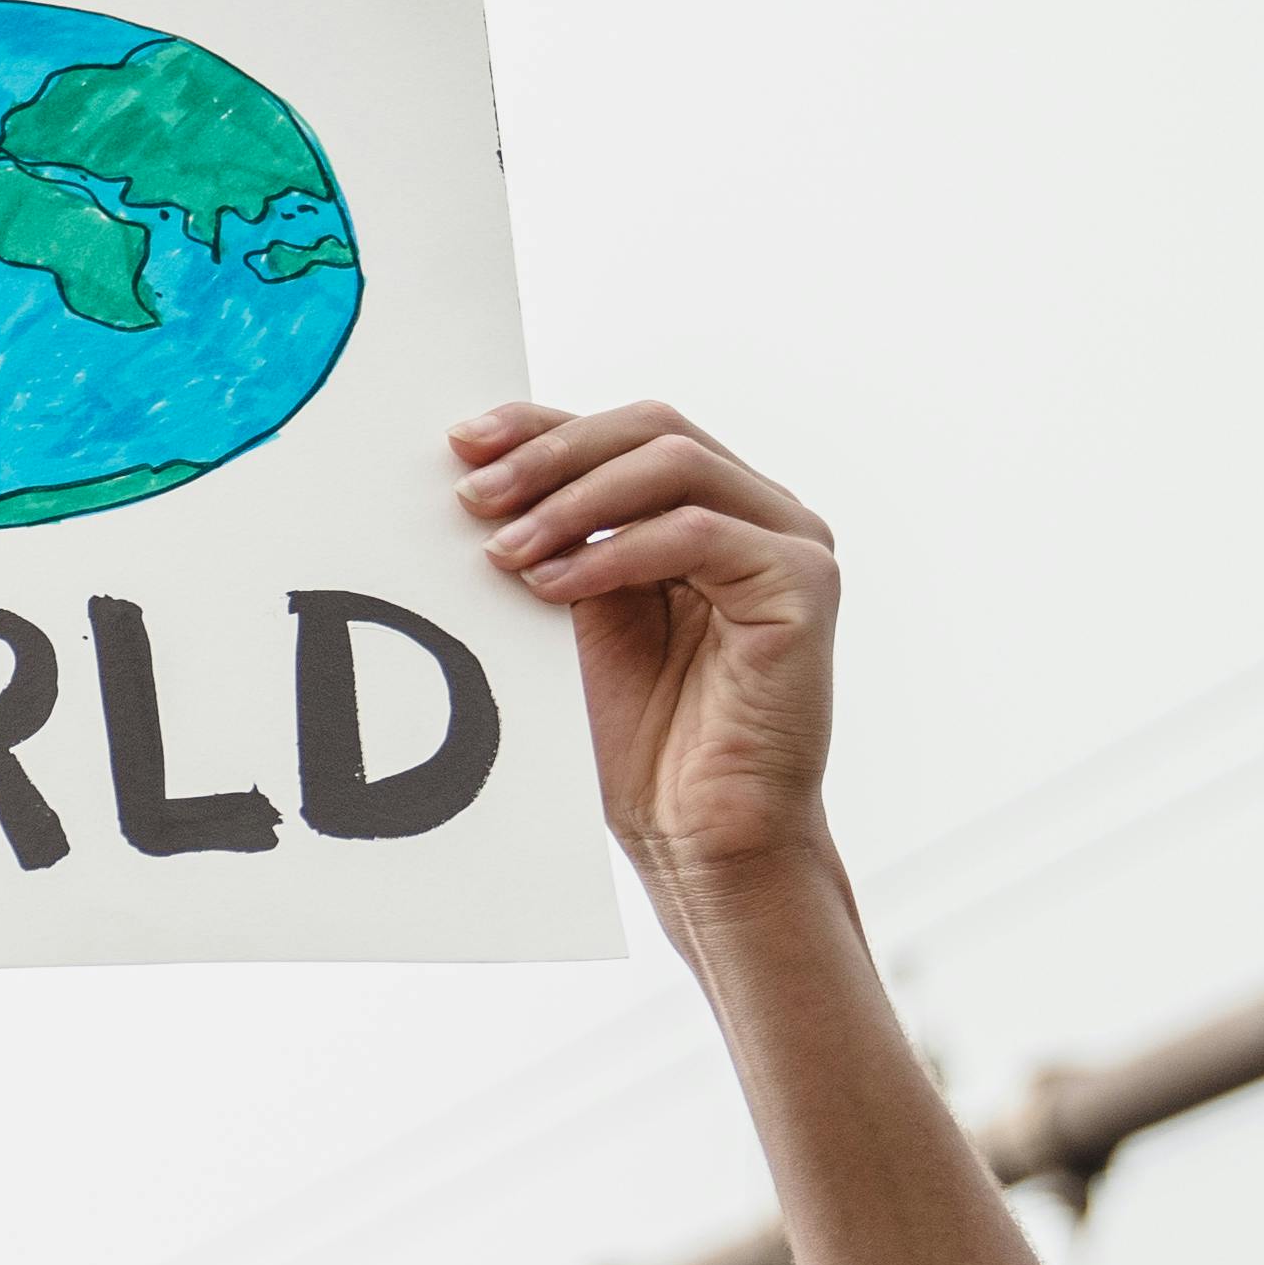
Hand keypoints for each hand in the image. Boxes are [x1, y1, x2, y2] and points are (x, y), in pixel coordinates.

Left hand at [450, 399, 841, 925]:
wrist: (697, 837)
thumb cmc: (643, 743)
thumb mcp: (580, 617)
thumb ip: (560, 543)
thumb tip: (478, 476)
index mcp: (710, 509)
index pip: (624, 436)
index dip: (543, 427)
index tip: (460, 443)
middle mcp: (759, 513)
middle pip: (651, 430)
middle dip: (551, 453)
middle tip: (474, 496)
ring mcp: (790, 543)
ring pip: (674, 466)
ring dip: (574, 500)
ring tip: (505, 550)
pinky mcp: (803, 584)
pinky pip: (699, 533)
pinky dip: (617, 551)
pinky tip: (556, 584)